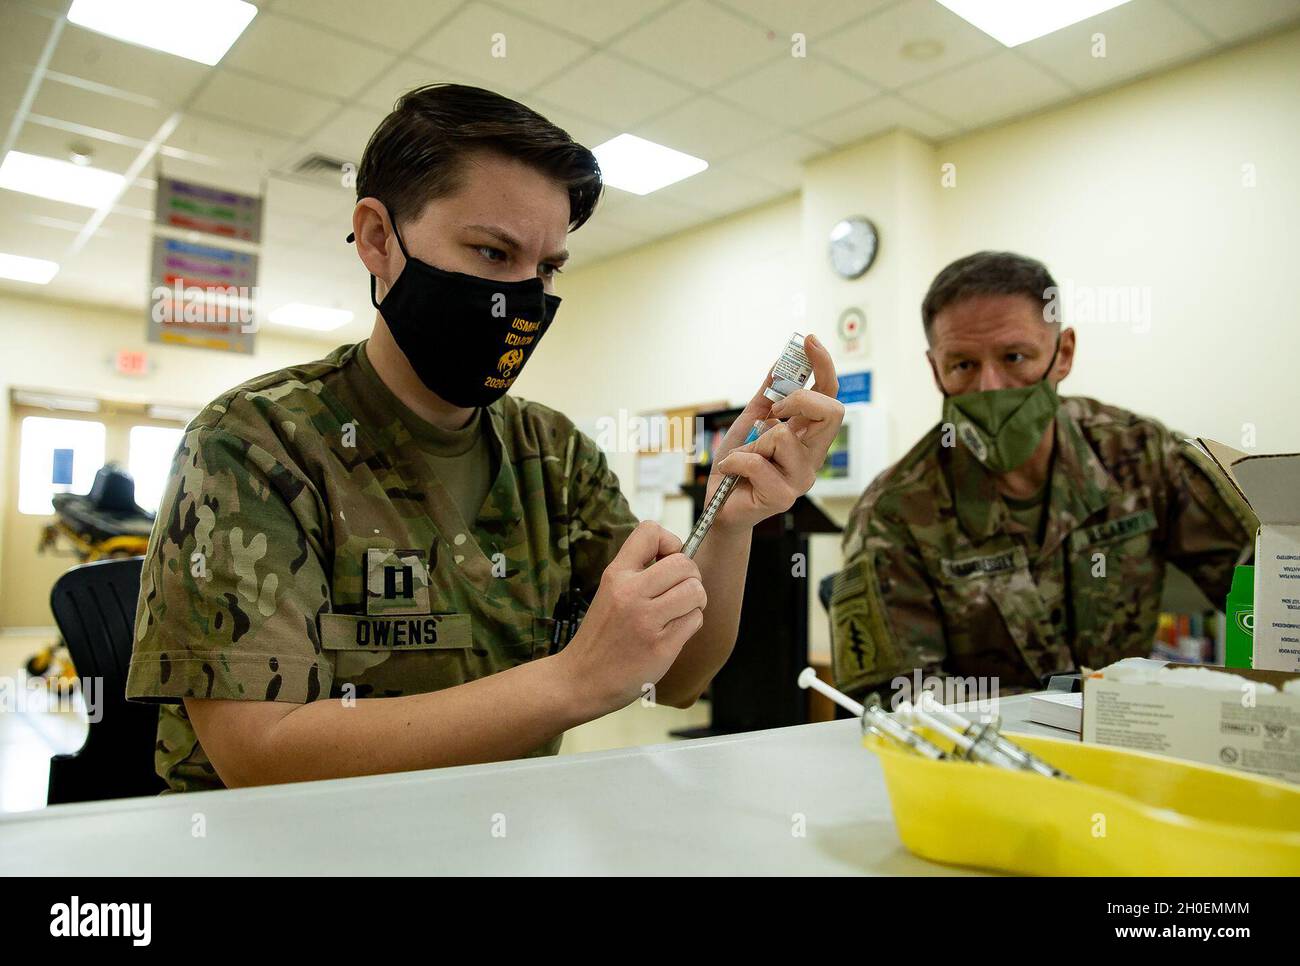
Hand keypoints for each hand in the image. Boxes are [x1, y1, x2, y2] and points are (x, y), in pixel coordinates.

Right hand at [555, 521, 705, 715]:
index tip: (667, 560)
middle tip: (680, 592)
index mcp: (616, 575)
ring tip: (679, 612)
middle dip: (691, 576)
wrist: (580, 680)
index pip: (650, 530)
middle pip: (684, 563)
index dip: (670, 541)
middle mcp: (631, 593)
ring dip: (695, 601)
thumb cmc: (600, 637)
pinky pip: (695, 620)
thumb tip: (678, 556)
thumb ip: (637, 573)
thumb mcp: (609, 592)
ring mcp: (646, 620)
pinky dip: (691, 624)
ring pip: (696, 591)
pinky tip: (674, 633)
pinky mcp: (661, 646)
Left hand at [710, 334, 844, 529]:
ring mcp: (801, 478)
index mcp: (808, 436)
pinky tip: (732, 471)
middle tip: (773, 409)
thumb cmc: (736, 467)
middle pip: (832, 412)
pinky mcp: (783, 496)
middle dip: (799, 399)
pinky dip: (736, 460)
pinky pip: (758, 461)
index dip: (824, 366)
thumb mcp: (749, 423)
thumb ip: (766, 396)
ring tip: (743, 457)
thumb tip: (781, 362)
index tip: (808, 341)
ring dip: (753, 442)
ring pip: (784, 435)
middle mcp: (813, 456)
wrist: (717, 506)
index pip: (829, 396)